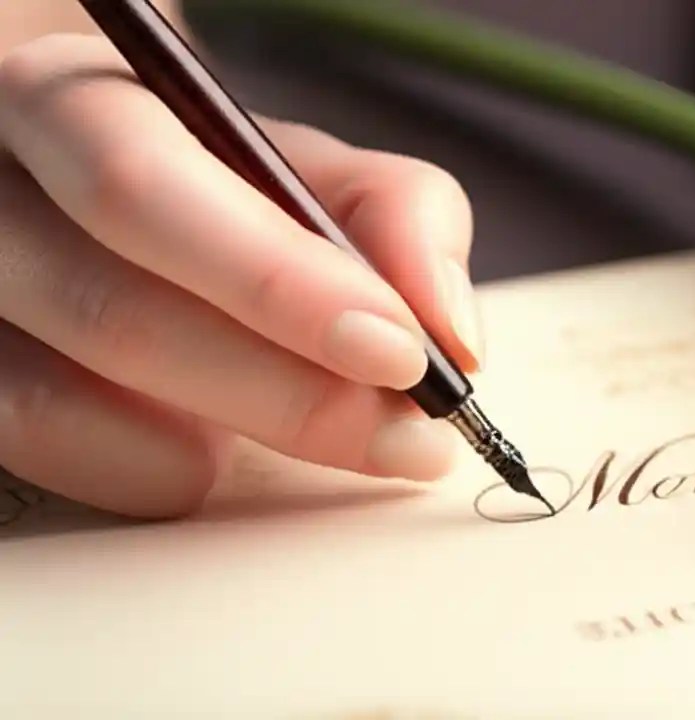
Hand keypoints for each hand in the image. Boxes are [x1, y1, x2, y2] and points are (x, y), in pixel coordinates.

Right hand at [0, 34, 481, 517]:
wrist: (84, 178)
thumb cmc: (212, 179)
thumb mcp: (313, 167)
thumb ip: (399, 219)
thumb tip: (448, 332)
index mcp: (74, 100)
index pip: (147, 187)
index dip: (279, 283)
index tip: (403, 352)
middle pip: (111, 310)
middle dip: (287, 391)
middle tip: (402, 434)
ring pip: (60, 399)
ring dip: (231, 440)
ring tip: (341, 441)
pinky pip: (34, 451)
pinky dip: (147, 470)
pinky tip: (214, 456)